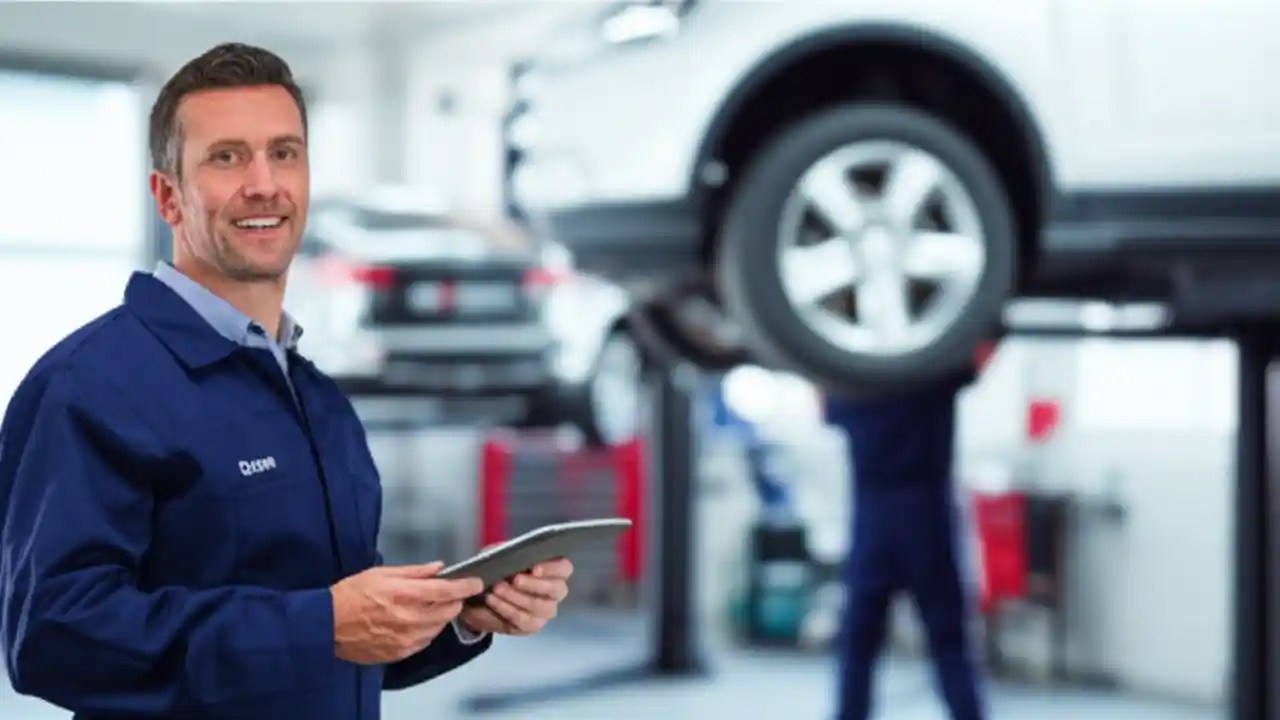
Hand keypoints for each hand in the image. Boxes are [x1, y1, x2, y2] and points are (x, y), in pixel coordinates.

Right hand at [331, 562, 483, 664]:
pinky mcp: (399, 652)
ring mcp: (405, 638)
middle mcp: (408, 618)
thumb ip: (414, 571)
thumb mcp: (381, 573)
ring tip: (429, 605)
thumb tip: (438, 568)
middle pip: (448, 610)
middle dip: (455, 600)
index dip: (466, 586)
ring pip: (438, 627)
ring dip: (440, 615)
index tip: (476, 583)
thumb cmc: (350, 595)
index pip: (446, 590)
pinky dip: (426, 630)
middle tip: (451, 592)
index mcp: (404, 594)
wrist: (326, 625)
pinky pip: (424, 641)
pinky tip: (416, 621)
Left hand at [458, 557, 572, 635]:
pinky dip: (505, 608)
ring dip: (516, 596)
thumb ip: (505, 552)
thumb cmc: (499, 570)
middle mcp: (556, 591)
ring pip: (538, 606)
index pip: (564, 568)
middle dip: (534, 584)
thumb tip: (505, 554)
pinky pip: (523, 620)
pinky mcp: (532, 626)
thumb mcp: (500, 555)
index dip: (552, 569)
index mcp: (554, 570)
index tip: (534, 569)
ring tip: (496, 588)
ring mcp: (546, 611)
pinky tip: (492, 600)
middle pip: (556, 589)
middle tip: (515, 579)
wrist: (483, 598)